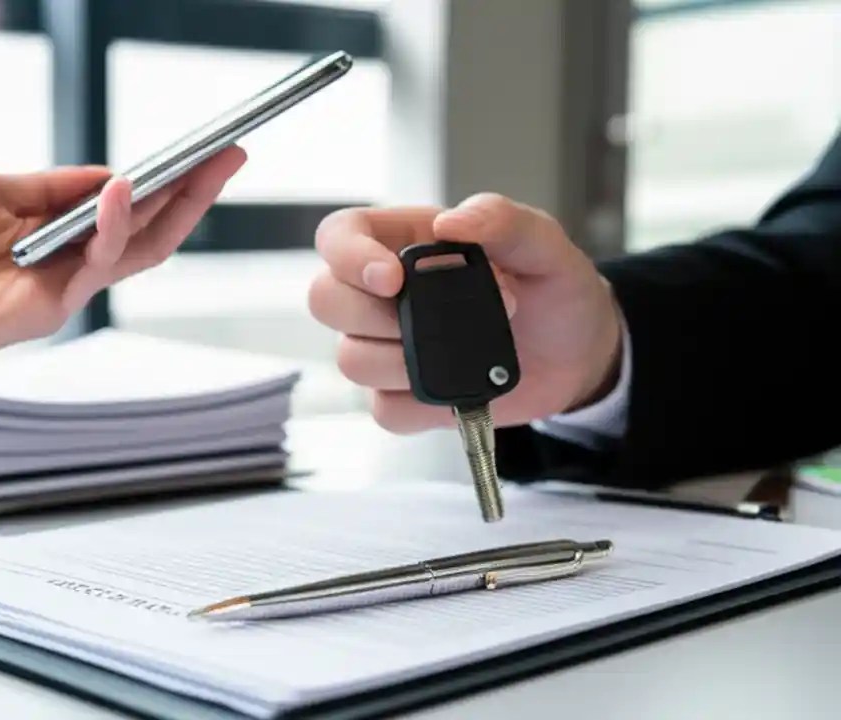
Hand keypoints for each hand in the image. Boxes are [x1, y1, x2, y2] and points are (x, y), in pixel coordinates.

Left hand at [0, 146, 246, 403]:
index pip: (121, 207)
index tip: (199, 148)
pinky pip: (95, 262)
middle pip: (147, 229)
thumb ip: (51, 186)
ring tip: (212, 165)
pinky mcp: (50, 308)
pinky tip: (122, 186)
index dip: (162, 178)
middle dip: (194, 191)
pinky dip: (111, 221)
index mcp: (52, 237)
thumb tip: (108, 175)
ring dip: (179, 205)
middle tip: (233, 155)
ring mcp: (63, 291)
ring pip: (139, 249)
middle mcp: (66, 266)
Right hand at [308, 193, 623, 432]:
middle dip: (374, 317)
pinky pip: (385, 410)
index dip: (347, 256)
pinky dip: (422, 404)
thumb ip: (503, 221)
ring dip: (405, 362)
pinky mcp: (403, 395)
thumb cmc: (553, 291)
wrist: (577, 355)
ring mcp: (387, 347)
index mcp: (404, 242)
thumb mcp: (544, 245)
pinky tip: (458, 387)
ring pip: (350, 360)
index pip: (338, 236)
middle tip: (439, 321)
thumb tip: (452, 220)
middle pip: (325, 301)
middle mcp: (382, 295)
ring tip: (463, 353)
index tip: (391, 278)